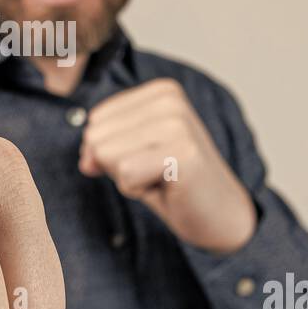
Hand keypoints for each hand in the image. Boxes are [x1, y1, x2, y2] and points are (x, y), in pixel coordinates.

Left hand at [79, 78, 256, 251]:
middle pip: (96, 136)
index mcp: (160, 91)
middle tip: (156, 173)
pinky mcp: (183, 153)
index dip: (113, 152)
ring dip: (128, 179)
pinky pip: (124, 174)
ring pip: (106, 154)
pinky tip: (168, 189)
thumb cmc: (175, 186)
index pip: (96, 120)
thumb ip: (102, 146)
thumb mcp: (131, 156)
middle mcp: (169, 99)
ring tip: (162, 179)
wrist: (221, 217)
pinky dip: (137, 190)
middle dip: (118, 166)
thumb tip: (86, 160)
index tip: (150, 160)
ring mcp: (178, 123)